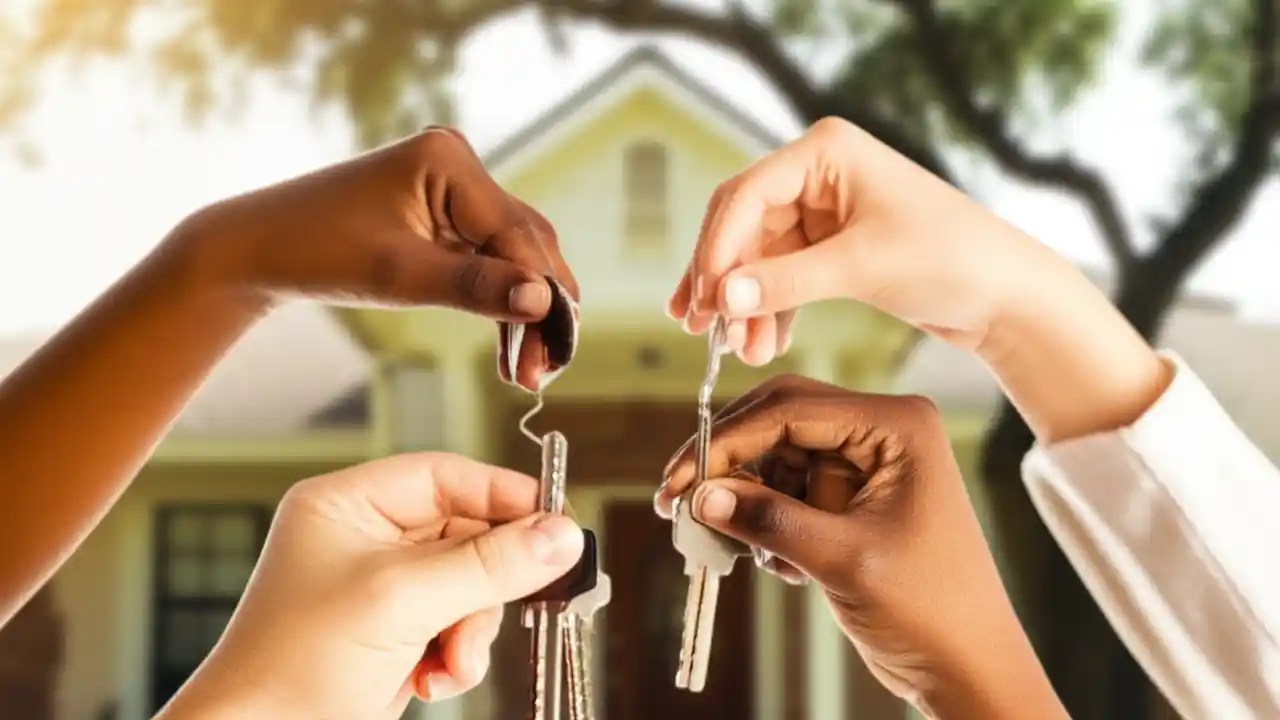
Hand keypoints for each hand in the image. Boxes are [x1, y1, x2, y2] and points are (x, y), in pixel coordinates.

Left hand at [157, 454, 583, 719]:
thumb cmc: (295, 664)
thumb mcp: (403, 601)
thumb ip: (488, 565)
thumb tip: (561, 537)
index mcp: (348, 505)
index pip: (445, 476)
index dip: (503, 496)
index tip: (555, 521)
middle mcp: (364, 539)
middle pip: (467, 534)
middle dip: (486, 583)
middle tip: (519, 602)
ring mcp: (381, 590)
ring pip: (470, 586)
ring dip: (472, 629)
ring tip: (451, 661)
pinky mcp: (394, 634)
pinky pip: (456, 625)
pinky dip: (457, 655)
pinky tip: (434, 678)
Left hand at [183, 127, 577, 388]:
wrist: (258, 248)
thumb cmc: (316, 252)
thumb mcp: (398, 276)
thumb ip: (475, 287)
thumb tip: (542, 303)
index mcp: (449, 160)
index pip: (516, 235)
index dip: (544, 295)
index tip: (553, 353)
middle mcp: (459, 164)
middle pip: (525, 242)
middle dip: (541, 307)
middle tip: (546, 369)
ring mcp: (454, 187)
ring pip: (514, 254)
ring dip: (525, 310)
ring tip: (530, 371)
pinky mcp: (445, 212)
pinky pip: (489, 257)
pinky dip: (501, 299)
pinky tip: (510, 346)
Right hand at [658, 375, 1065, 719]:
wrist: (967, 665)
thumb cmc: (929, 608)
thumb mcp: (843, 561)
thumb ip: (771, 520)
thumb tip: (702, 495)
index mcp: (895, 425)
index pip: (790, 409)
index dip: (727, 441)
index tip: (680, 482)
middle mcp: (880, 431)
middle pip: (777, 421)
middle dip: (730, 463)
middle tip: (680, 502)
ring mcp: (865, 464)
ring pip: (775, 458)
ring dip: (748, 500)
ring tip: (740, 549)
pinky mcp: (851, 498)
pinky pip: (788, 491)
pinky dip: (768, 522)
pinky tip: (780, 566)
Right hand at [671, 117, 1165, 440]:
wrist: (1007, 295)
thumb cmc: (949, 260)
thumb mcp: (860, 268)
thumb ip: (785, 282)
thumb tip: (721, 297)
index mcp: (826, 150)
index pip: (746, 195)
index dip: (716, 249)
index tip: (704, 299)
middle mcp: (819, 171)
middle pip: (743, 225)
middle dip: (724, 280)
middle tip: (700, 329)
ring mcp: (825, 208)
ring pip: (760, 257)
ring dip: (745, 303)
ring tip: (736, 349)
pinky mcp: (834, 245)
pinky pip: (784, 275)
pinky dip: (771, 309)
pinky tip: (763, 343)